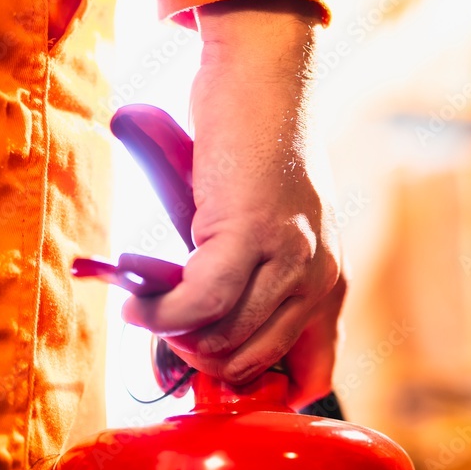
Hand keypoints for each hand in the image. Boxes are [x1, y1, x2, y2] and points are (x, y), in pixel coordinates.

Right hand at [121, 0, 342, 407]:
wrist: (265, 79)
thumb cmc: (261, 151)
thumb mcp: (278, 228)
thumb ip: (260, 279)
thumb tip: (208, 335)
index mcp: (331, 281)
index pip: (315, 375)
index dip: (263, 390)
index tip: (216, 373)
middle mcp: (319, 277)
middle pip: (253, 365)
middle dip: (200, 362)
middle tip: (167, 332)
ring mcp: (290, 258)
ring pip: (222, 340)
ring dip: (173, 336)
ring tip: (148, 310)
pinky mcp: (250, 234)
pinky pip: (199, 304)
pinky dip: (160, 314)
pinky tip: (139, 302)